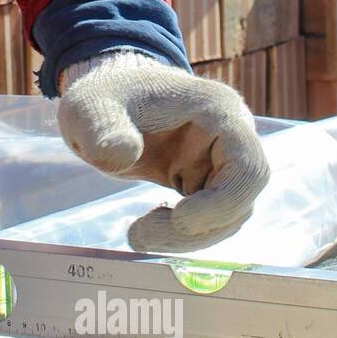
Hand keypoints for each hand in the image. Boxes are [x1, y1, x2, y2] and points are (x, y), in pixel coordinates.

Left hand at [57, 50, 270, 252]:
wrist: (106, 105)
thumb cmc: (102, 99)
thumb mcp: (89, 108)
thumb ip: (101, 127)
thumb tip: (122, 154)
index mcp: (218, 111)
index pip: (248, 168)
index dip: (222, 203)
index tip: (177, 218)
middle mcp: (232, 137)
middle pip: (240, 200)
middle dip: (195, 230)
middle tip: (140, 236)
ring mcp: (222, 162)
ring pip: (228, 218)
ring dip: (186, 238)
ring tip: (138, 233)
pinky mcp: (208, 183)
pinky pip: (211, 221)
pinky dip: (182, 235)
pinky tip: (147, 227)